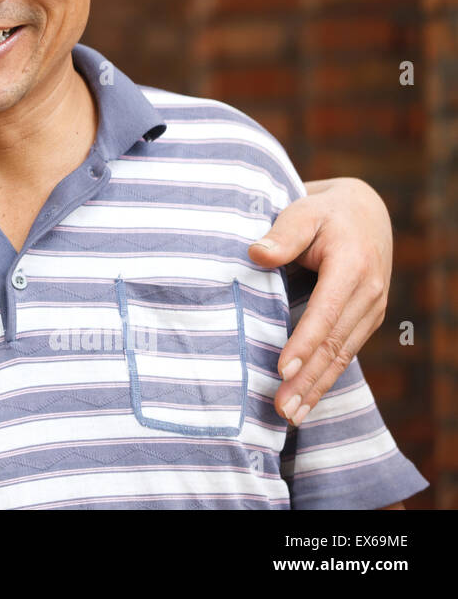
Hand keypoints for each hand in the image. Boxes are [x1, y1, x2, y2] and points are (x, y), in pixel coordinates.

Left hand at [247, 178, 390, 425]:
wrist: (365, 214)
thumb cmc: (323, 213)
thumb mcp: (303, 212)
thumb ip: (283, 233)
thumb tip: (257, 254)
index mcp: (352, 267)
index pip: (326, 312)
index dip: (305, 342)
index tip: (283, 368)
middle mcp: (369, 294)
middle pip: (335, 344)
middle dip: (308, 379)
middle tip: (281, 408)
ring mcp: (370, 311)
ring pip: (342, 356)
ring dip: (316, 388)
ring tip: (290, 415)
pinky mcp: (364, 321)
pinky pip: (344, 355)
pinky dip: (325, 380)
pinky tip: (306, 402)